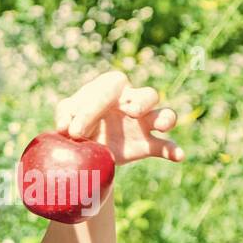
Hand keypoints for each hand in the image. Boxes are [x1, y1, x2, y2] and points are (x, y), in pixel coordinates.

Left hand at [54, 69, 186, 166]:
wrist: (83, 146)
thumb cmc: (75, 120)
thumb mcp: (66, 113)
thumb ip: (65, 114)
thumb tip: (66, 126)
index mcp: (112, 88)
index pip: (111, 86)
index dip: (93, 106)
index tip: (74, 131)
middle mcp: (132, 101)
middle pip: (148, 94)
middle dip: (142, 101)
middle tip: (131, 111)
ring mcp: (142, 123)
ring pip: (164, 114)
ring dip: (165, 118)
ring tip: (160, 125)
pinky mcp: (145, 144)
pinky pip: (164, 146)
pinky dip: (172, 150)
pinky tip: (178, 156)